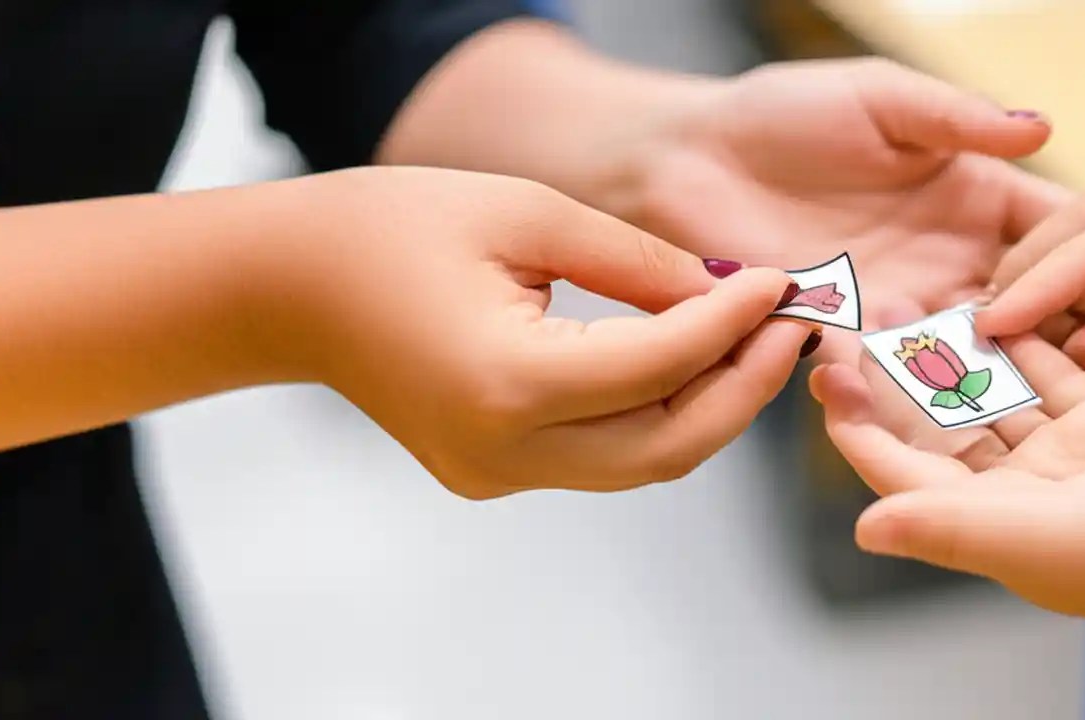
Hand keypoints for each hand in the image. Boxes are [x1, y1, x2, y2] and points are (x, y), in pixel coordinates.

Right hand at [297, 168, 811, 498]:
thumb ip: (636, 262)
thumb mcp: (526, 215)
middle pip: (668, 448)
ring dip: (706, 405)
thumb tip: (725, 295)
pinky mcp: (491, 475)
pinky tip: (683, 360)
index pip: (659, 369)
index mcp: (505, 384)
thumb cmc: (393, 229)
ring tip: (751, 340)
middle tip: (791, 327)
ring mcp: (494, 476)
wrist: (293, 286)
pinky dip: (653, 413)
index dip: (733, 327)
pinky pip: (600, 456)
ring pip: (641, 462)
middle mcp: (503, 453)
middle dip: (743, 389)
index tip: (782, 284)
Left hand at [615, 58, 1067, 348]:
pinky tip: (947, 394)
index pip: (1052, 233)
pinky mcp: (837, 333)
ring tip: (1045, 385)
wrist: (689, 158)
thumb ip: (955, 119)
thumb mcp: (882, 99)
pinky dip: (915, 382)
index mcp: (968, 197)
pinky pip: (884, 366)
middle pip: (1026, 304)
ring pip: (966, 347)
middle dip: (1073, 329)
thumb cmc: (784, 113)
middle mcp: (941, 258)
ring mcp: (893, 302)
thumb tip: (1040, 126)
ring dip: (1006, 368)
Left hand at [808, 332, 1084, 658]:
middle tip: (868, 321)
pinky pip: (1054, 379)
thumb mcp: (1035, 537)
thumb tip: (862, 529)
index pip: (898, 468)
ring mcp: (1061, 461)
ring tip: (924, 303)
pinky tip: (999, 307)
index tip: (824, 372)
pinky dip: (1032, 347)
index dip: (856, 423)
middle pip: (939, 426)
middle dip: (903, 378)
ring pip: (995, 396)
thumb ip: (947, 527)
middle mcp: (1012, 493)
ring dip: (962, 356)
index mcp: (983, 522)